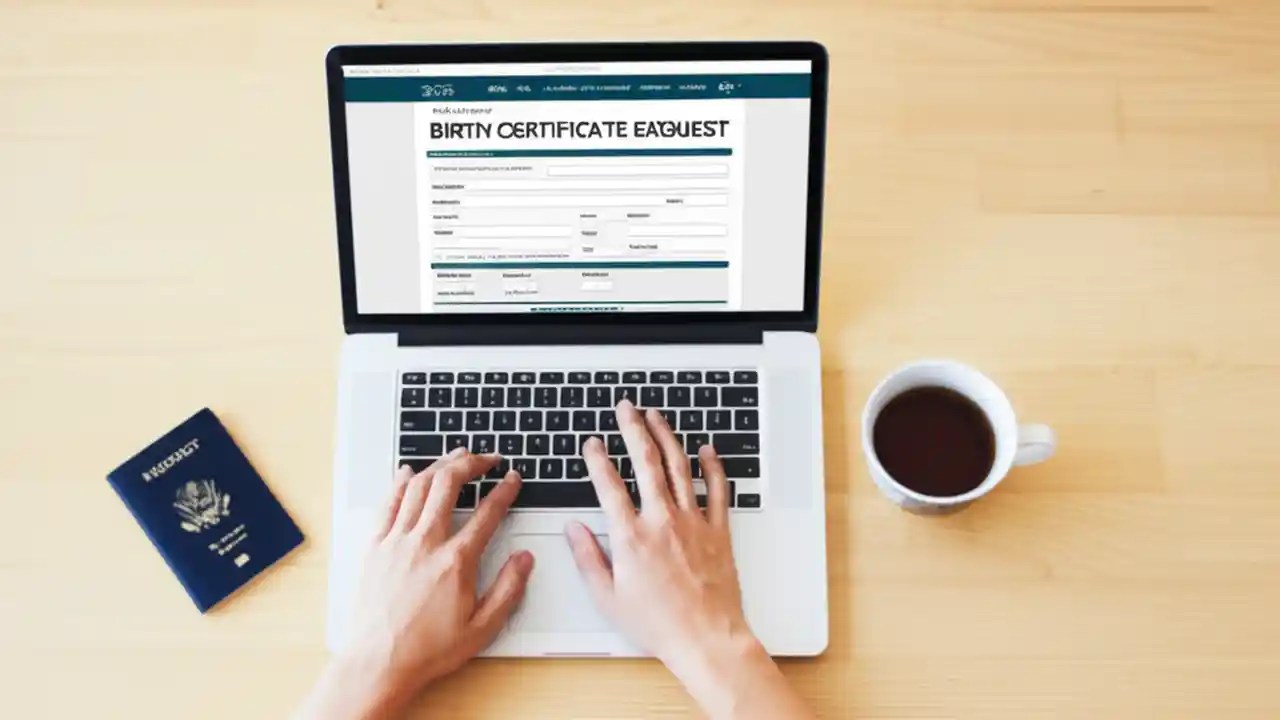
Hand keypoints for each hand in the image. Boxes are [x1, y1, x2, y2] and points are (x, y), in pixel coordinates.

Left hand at [298, 448, 532, 719]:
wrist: (378, 663)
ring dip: (440, 464)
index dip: (504, 490)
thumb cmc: (426, 649)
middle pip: (449, 484)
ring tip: (455, 456)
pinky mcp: (375, 547)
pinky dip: (400, 482)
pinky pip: (388, 503)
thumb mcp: (482, 627)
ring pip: (419, 486)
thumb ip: (508, 589)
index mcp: (456, 561)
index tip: (512, 479)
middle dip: (471, 463)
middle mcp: (425, 543)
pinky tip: (408, 472)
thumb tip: (524, 559)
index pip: (487, 512)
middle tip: (486, 458)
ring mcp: (396, 541)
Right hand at [566, 400, 812, 719]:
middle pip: (646, 463)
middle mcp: (662, 522)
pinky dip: (713, 466)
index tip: (592, 444)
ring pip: (680, 467)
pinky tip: (706, 450)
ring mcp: (693, 523)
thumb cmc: (658, 624)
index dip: (598, 459)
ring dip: (667, 436)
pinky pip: (718, 490)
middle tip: (626, 409)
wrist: (706, 638)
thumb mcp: (609, 597)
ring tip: (657, 416)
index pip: (609, 485)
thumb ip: (588, 558)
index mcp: (632, 538)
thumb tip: (573, 530)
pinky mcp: (719, 531)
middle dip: (633, 429)